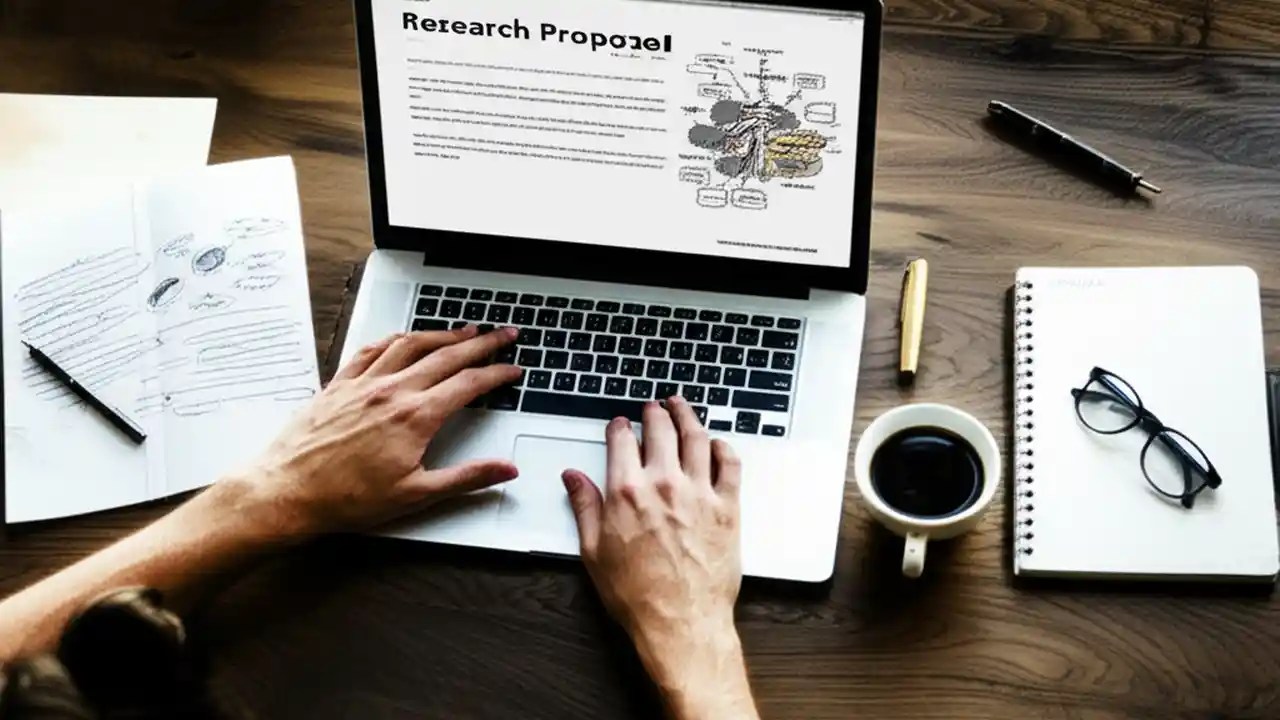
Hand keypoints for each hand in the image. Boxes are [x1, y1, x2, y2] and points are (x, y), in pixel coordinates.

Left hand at [237, 326, 521, 536]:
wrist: (288, 492)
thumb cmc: (347, 499)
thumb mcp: (416, 495)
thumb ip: (466, 478)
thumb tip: (504, 469)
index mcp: (416, 417)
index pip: (469, 384)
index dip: (497, 374)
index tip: (514, 369)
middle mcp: (392, 391)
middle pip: (447, 356)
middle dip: (482, 343)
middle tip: (503, 333)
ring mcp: (363, 384)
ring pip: (410, 345)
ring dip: (442, 334)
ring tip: (463, 330)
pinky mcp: (338, 385)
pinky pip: (370, 351)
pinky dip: (394, 339)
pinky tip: (402, 338)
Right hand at [562, 398, 757, 718]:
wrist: (680, 623)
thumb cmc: (637, 595)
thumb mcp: (594, 551)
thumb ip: (584, 506)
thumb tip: (573, 477)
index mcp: (627, 492)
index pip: (622, 440)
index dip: (619, 426)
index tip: (619, 423)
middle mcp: (664, 484)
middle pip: (661, 430)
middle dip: (654, 413)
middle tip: (653, 407)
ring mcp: (699, 493)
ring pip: (696, 438)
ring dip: (687, 416)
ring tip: (682, 406)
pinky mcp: (727, 508)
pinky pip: (730, 464)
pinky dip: (723, 447)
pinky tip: (716, 443)